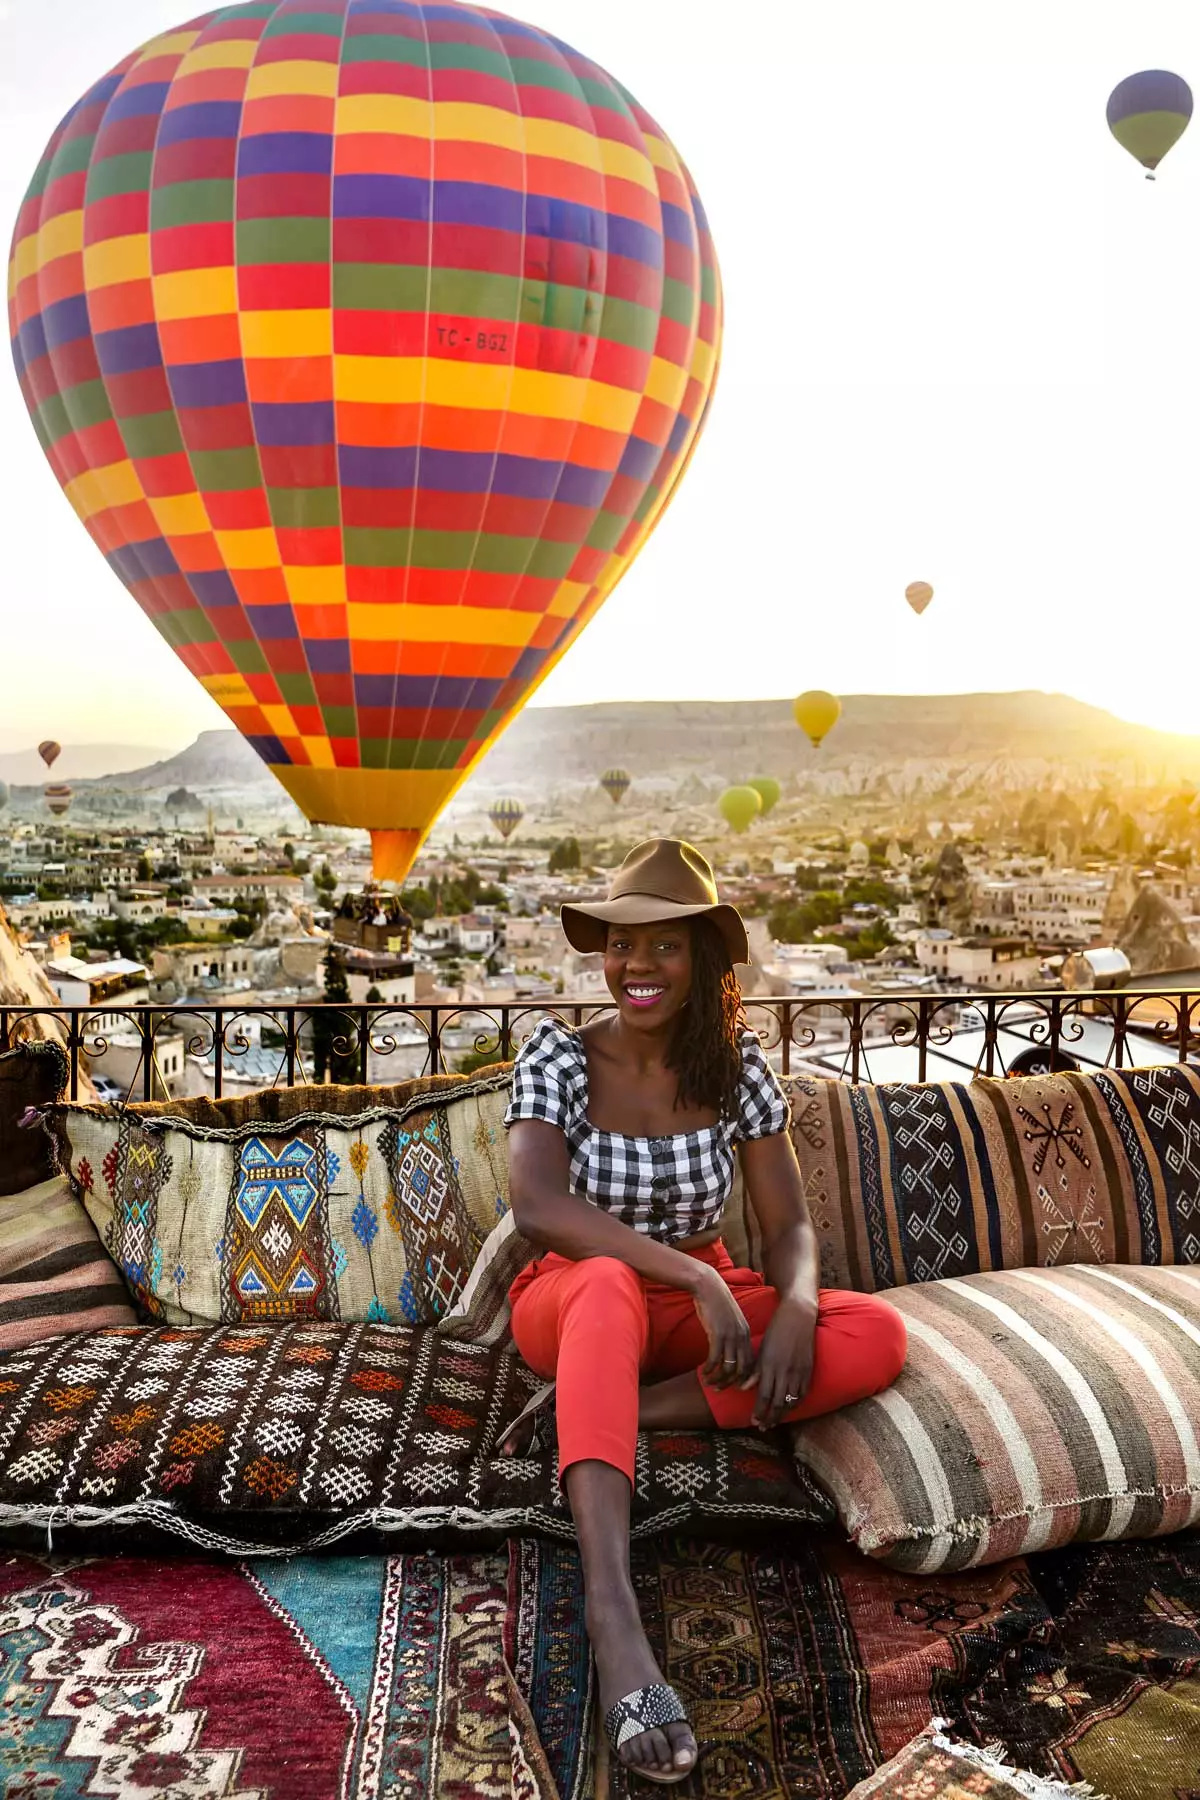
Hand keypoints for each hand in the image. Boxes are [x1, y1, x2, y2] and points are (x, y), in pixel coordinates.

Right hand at [690, 1266, 753, 1388]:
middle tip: (719, 1389)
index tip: (734, 1386)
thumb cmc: (716, 1302)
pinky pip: (715, 1359)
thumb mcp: (730, 1320)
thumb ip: (733, 1334)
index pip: (751, 1363)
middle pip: (742, 1369)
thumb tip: (729, 1350)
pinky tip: (704, 1372)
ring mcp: (731, 1336)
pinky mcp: (718, 1334)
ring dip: (718, 1379)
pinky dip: (710, 1369)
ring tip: (709, 1383)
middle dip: (731, 1383)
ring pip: (729, 1368)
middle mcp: (741, 1337)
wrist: (708, 1286)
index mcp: (746, 1334)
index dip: (744, 1378)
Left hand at [746, 1297, 816, 1428]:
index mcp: (770, 1365)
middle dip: (769, 1418)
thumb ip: (755, 1370)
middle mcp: (784, 1371)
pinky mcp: (808, 1370)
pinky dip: (795, 1404)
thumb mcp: (762, 1348)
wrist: (798, 1316)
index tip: (754, 1421)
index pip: (763, 1396)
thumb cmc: (776, 1330)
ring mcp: (798, 1371)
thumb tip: (744, 1388)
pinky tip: (789, 1408)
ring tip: (774, 1422)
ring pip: (790, 1401)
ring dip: (782, 1414)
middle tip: (763, 1427)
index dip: (759, 1411)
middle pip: (777, 1403)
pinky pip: (802, 1393)